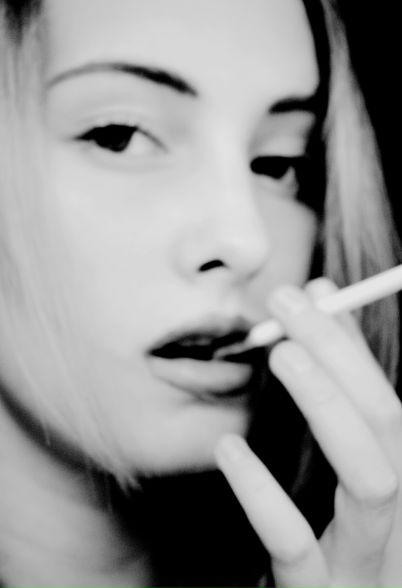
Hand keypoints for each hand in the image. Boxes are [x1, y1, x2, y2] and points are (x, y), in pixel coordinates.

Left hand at [215, 279, 401, 587]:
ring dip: (328, 407)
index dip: (353, 342)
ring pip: (370, 482)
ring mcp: (364, 565)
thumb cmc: (318, 541)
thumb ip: (329, 397)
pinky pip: (296, 545)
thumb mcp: (331, 472)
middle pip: (388, 425)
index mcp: (396, 483)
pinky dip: (263, 493)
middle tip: (288, 303)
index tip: (316, 292)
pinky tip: (229, 449)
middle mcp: (397, 522)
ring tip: (281, 355)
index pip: (387, 400)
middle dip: (340, 354)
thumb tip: (316, 312)